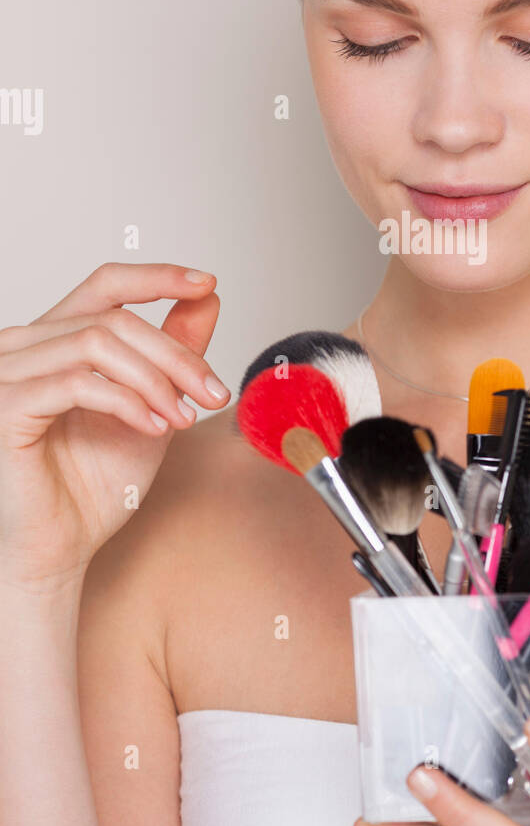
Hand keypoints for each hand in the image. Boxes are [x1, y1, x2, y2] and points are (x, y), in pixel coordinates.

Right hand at [0, 262, 229, 588]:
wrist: (61, 548)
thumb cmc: (97, 484)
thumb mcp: (153, 405)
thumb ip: (174, 352)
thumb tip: (208, 297)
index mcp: (55, 338)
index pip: (105, 284)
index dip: (157, 277)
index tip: (208, 283)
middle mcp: (24, 345)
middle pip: (114, 318)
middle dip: (176, 355)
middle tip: (213, 394)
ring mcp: (7, 372)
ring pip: (97, 343)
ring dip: (155, 380)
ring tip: (182, 418)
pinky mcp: (5, 407)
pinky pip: (77, 383)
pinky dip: (127, 402)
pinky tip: (155, 427)